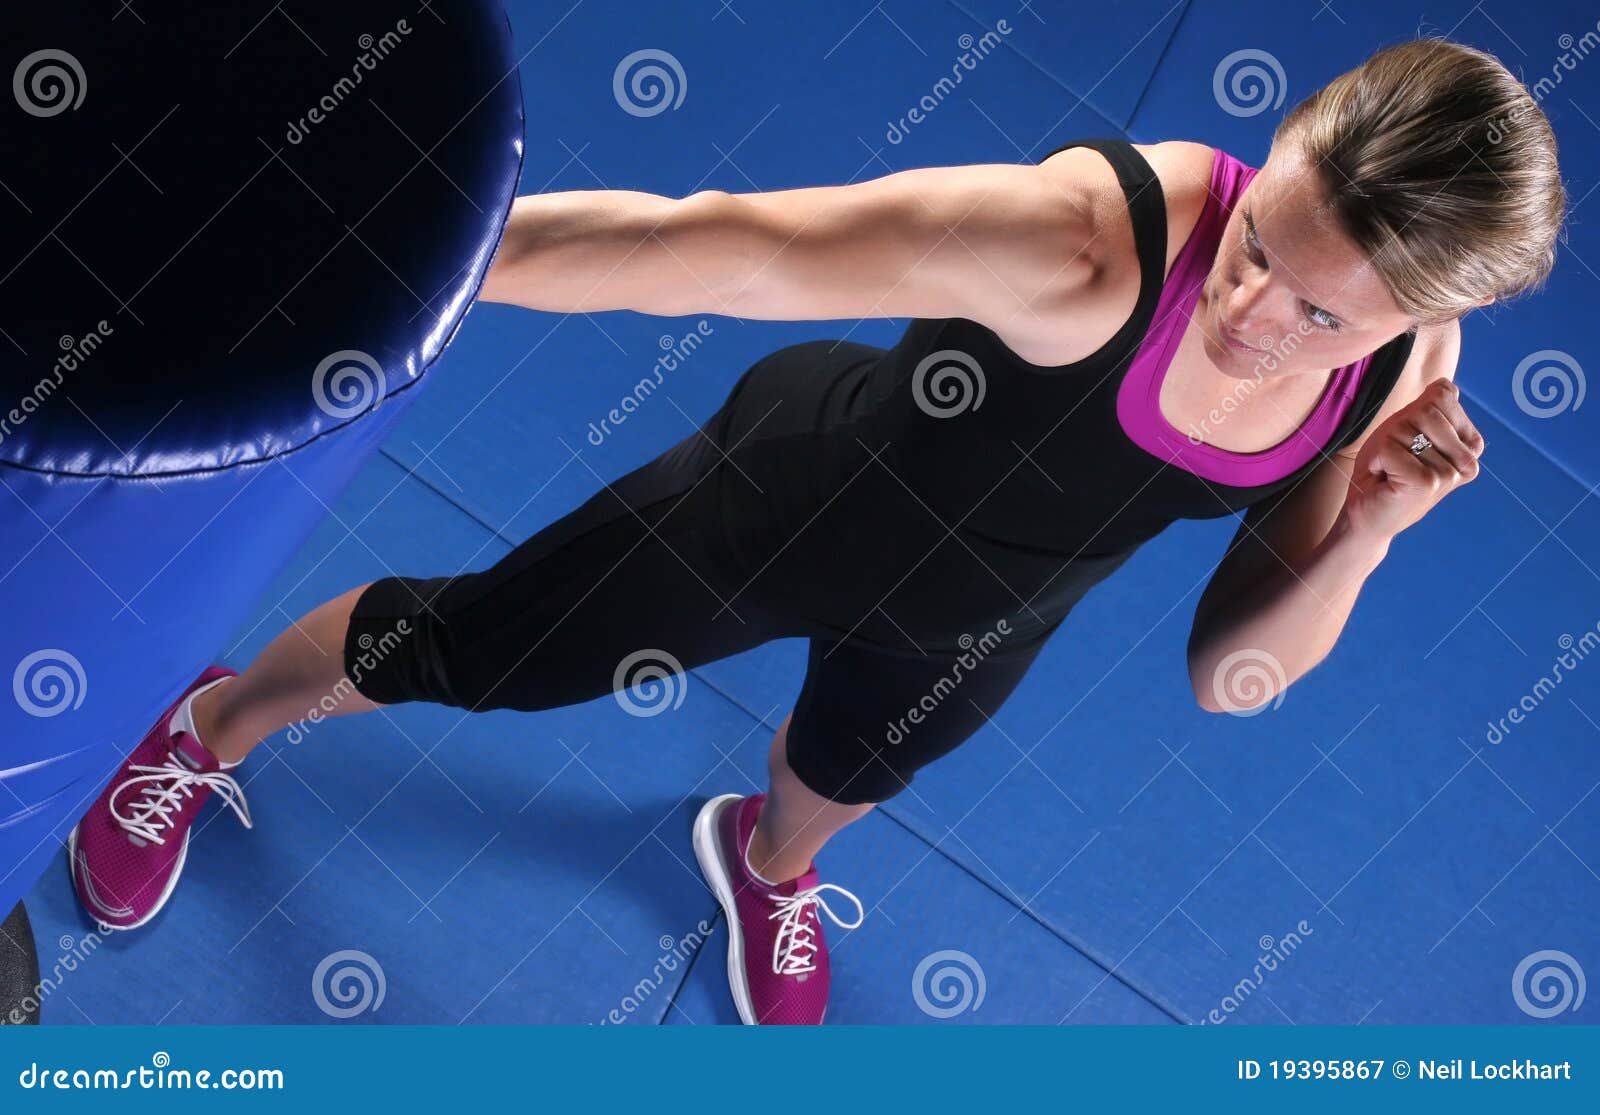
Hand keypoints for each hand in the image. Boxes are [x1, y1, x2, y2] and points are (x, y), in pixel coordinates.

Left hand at [1343, 377, 1484, 540]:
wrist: (1366, 515)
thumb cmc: (1384, 471)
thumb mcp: (1407, 428)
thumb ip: (1430, 405)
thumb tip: (1446, 385)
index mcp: (1469, 443)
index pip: (1444, 393)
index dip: (1411, 410)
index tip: (1406, 441)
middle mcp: (1467, 459)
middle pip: (1429, 408)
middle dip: (1398, 428)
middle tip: (1393, 457)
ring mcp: (1450, 472)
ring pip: (1408, 428)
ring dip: (1386, 445)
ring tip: (1389, 468)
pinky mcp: (1429, 483)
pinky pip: (1391, 449)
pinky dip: (1377, 459)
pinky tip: (1384, 478)